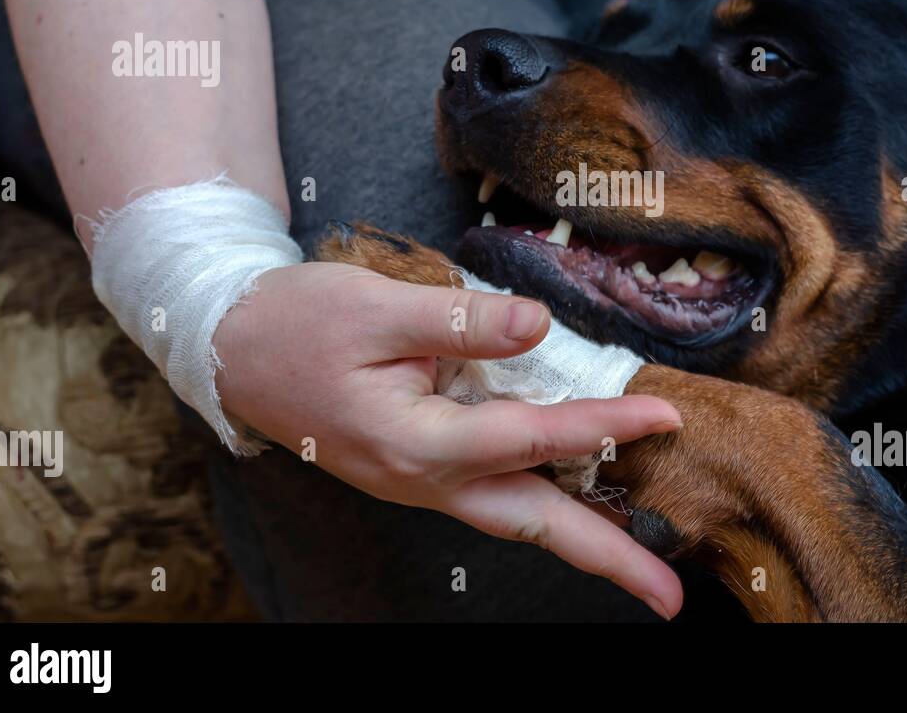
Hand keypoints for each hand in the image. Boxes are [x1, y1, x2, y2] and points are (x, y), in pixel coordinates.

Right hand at [211, 261, 683, 616]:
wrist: (237, 350)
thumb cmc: (301, 325)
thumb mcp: (377, 307)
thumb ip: (462, 323)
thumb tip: (539, 325)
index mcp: (417, 441)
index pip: (532, 438)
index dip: (603, 424)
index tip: (665, 415)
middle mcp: (427, 478)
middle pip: (534, 523)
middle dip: (606, 558)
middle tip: (670, 600)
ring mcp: (425, 480)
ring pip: (516, 516)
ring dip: (582, 540)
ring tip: (642, 566)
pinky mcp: (425, 466)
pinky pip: (496, 491)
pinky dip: (546, 500)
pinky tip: (582, 497)